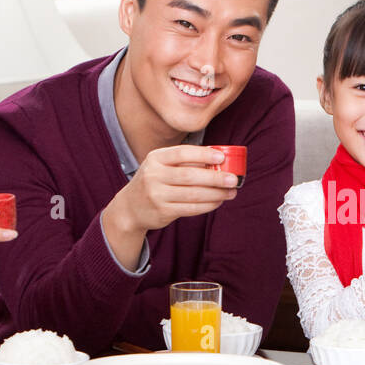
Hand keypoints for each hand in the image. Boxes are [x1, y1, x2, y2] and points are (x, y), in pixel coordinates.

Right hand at [104, 144, 237, 237]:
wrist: (130, 208)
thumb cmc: (155, 182)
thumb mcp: (162, 166)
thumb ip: (185, 163)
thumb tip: (220, 162)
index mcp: (156, 158)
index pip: (181, 153)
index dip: (203, 154)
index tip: (221, 157)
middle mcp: (153, 175)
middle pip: (190, 175)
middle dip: (215, 178)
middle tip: (233, 179)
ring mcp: (156, 195)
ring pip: (193, 194)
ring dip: (216, 193)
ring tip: (231, 192)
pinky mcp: (162, 211)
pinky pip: (190, 208)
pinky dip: (208, 205)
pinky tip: (218, 201)